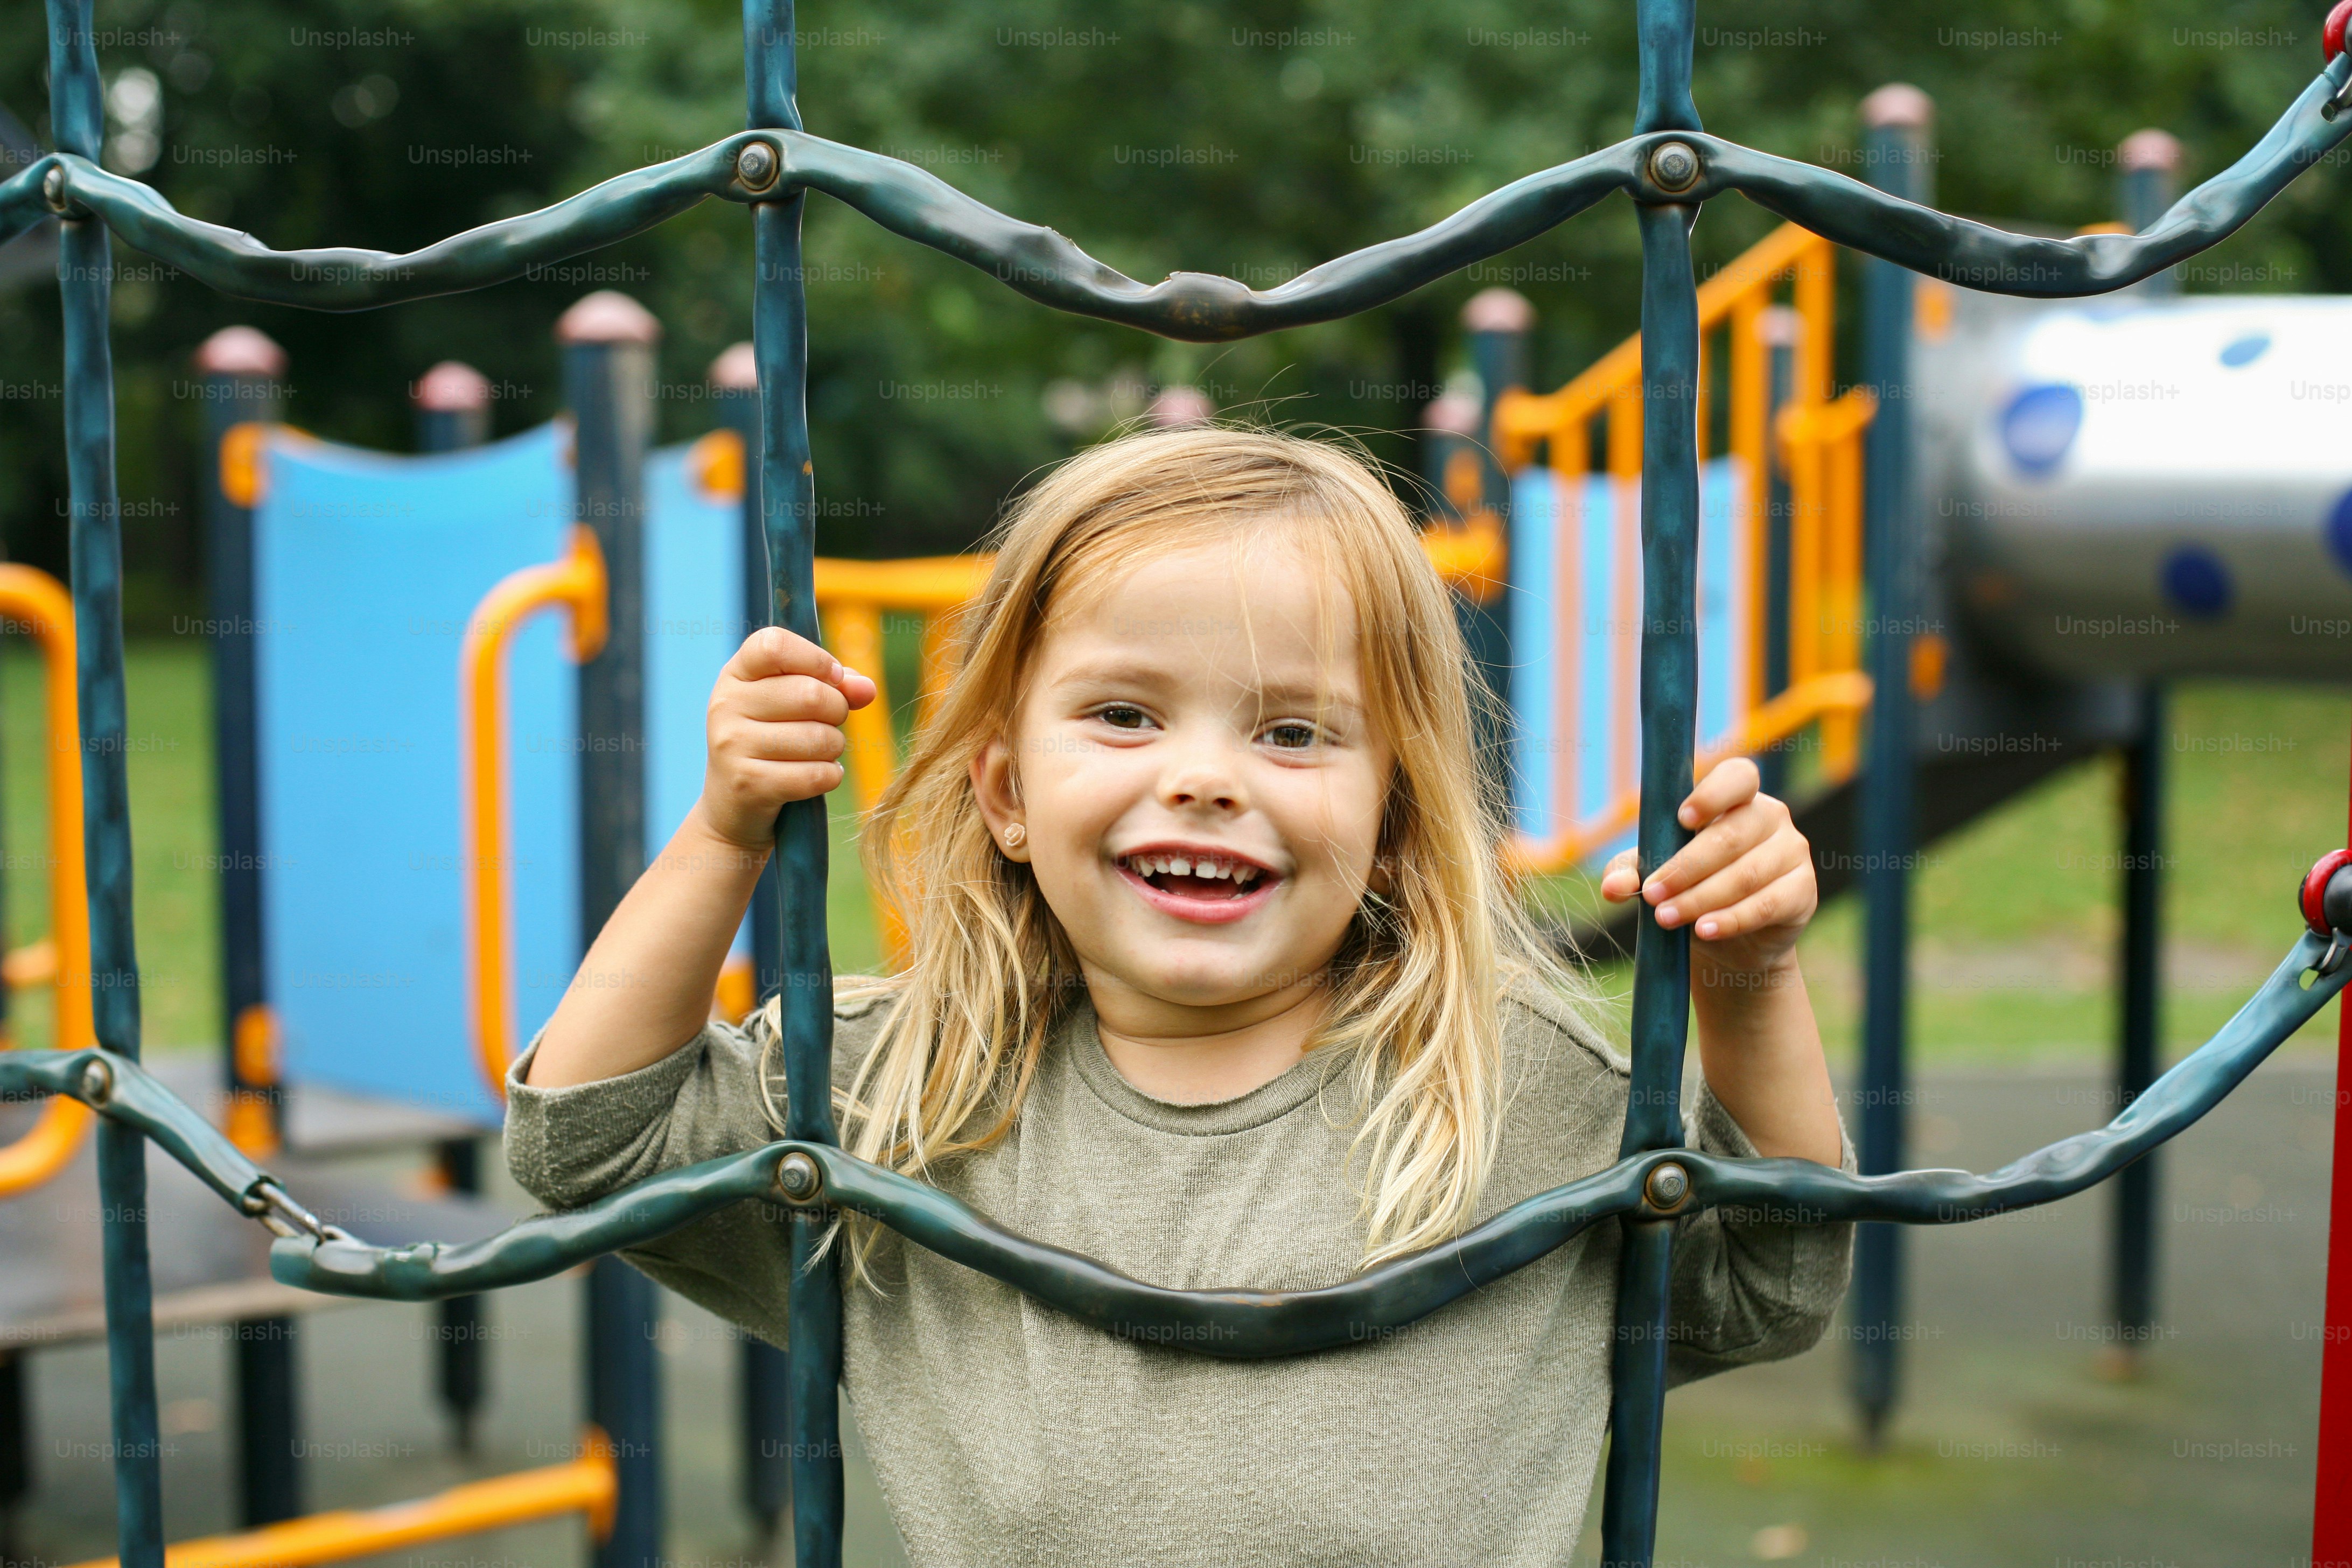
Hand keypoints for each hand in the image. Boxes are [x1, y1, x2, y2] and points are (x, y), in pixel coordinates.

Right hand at [697, 626, 877, 850]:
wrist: (735, 805)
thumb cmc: (774, 740)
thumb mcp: (795, 703)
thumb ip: (835, 685)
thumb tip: (867, 688)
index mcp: (736, 673)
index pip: (775, 644)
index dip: (816, 659)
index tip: (831, 678)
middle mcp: (726, 704)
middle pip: (810, 694)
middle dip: (837, 711)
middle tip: (829, 723)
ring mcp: (732, 745)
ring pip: (819, 737)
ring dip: (834, 747)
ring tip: (820, 751)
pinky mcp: (748, 784)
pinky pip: (816, 774)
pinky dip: (830, 776)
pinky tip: (817, 776)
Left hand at [1598, 757, 1816, 976]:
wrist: (1730, 939)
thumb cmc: (1690, 887)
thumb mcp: (1655, 874)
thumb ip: (1631, 873)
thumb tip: (1612, 887)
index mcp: (1737, 797)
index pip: (1737, 776)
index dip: (1712, 793)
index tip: (1683, 817)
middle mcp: (1771, 816)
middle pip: (1731, 835)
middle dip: (1686, 868)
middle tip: (1652, 895)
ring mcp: (1793, 852)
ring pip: (1746, 874)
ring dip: (1701, 898)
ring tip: (1666, 918)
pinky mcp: (1803, 891)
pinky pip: (1766, 905)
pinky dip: (1732, 919)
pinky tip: (1704, 930)